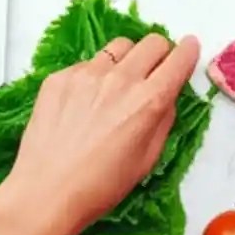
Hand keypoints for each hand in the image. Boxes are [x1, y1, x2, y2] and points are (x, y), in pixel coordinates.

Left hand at [4, 33, 200, 234]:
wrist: (46, 192)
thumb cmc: (100, 185)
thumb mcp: (148, 158)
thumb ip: (163, 119)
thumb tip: (166, 96)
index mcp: (148, 101)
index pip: (179, 59)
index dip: (188, 52)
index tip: (188, 50)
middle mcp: (120, 80)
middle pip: (152, 42)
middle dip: (159, 53)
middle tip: (154, 71)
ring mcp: (87, 74)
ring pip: (119, 47)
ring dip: (127, 59)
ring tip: (117, 86)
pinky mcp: (60, 76)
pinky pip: (87, 63)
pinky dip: (94, 76)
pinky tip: (85, 103)